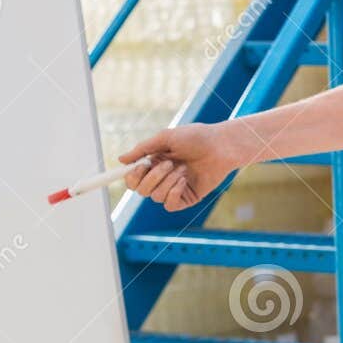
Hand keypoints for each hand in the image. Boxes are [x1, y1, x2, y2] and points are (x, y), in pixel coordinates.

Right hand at [118, 122, 241, 211]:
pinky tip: (185, 180)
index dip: (130, 176)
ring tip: (183, 168)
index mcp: (153, 162)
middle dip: (151, 177)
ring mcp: (173, 189)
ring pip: (155, 196)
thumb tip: (120, 160)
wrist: (221, 146)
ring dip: (167, 181)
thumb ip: (143, 149)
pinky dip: (174, 192)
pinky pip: (169, 205)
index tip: (138, 167)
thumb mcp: (166, 137)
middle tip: (168, 163)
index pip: (132, 177)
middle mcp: (161, 177)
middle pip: (140, 190)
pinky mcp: (186, 198)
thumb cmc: (196, 137)